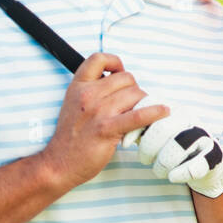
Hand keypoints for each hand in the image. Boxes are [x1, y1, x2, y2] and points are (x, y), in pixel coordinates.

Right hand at [39, 54, 170, 189]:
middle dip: (134, 90)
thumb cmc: (72, 136)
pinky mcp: (107, 129)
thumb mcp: (75, 104)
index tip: (120, 74)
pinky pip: (138, 115)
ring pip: (135, 94)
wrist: (59, 163)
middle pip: (127, 78)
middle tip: (131, 106)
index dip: (115, 63)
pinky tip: (164, 112)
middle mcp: (87, 95)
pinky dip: (155, 112)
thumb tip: (124, 85)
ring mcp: (98, 111)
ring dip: (143, 103)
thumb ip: (94, 90)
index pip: (98, 59)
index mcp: (78, 87)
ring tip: (139, 115)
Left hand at [131, 109, 222, 198]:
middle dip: (147, 149)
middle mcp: (190, 120)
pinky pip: (194, 166)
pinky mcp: (213, 155)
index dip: (136, 125)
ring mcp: (203, 137)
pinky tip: (174, 176)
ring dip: (162, 164)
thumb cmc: (173, 146)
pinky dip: (180, 173)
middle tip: (142, 159)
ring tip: (158, 170)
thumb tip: (119, 125)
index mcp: (174, 110)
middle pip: (161, 130)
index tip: (124, 142)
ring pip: (176, 149)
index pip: (151, 108)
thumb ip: (141, 125)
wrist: (206, 162)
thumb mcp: (157, 132)